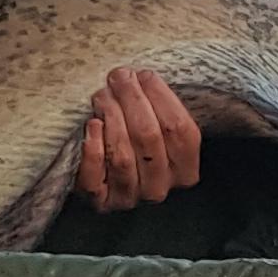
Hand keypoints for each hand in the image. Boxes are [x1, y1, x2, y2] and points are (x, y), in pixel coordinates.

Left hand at [76, 66, 201, 211]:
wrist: (101, 175)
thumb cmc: (133, 138)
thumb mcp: (156, 124)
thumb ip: (157, 106)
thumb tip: (139, 76)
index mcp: (185, 170)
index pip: (180, 130)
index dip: (161, 97)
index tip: (144, 74)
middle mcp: (160, 188)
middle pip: (149, 137)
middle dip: (132, 100)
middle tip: (118, 77)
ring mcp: (130, 197)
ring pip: (122, 155)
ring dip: (111, 118)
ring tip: (102, 96)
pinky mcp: (99, 201)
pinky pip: (95, 177)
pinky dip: (93, 149)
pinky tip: (92, 126)